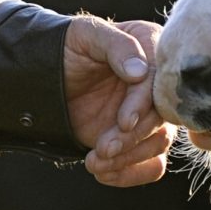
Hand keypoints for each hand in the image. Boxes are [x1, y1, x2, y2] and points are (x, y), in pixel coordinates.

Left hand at [63, 16, 174, 187]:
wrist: (47, 75)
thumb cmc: (70, 47)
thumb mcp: (86, 35)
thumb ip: (115, 46)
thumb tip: (140, 71)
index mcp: (152, 49)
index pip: (159, 82)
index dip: (143, 104)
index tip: (123, 122)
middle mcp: (156, 84)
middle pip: (162, 118)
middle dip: (132, 138)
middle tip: (102, 149)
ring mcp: (148, 114)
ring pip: (159, 144)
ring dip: (127, 159)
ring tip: (94, 162)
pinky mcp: (138, 139)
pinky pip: (152, 165)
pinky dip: (131, 174)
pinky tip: (103, 173)